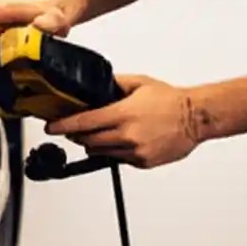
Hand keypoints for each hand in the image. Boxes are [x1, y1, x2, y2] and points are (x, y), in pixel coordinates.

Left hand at [45, 74, 205, 168]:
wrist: (195, 118)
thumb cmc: (170, 100)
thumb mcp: (137, 83)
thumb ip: (112, 84)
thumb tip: (93, 86)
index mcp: (122, 114)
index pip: (83, 123)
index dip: (63, 126)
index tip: (51, 127)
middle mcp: (126, 135)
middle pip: (87, 140)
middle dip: (76, 135)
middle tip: (72, 129)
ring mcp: (135, 151)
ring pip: (100, 152)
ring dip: (94, 144)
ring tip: (99, 133)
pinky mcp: (142, 162)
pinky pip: (118, 159)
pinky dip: (114, 151)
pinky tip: (121, 140)